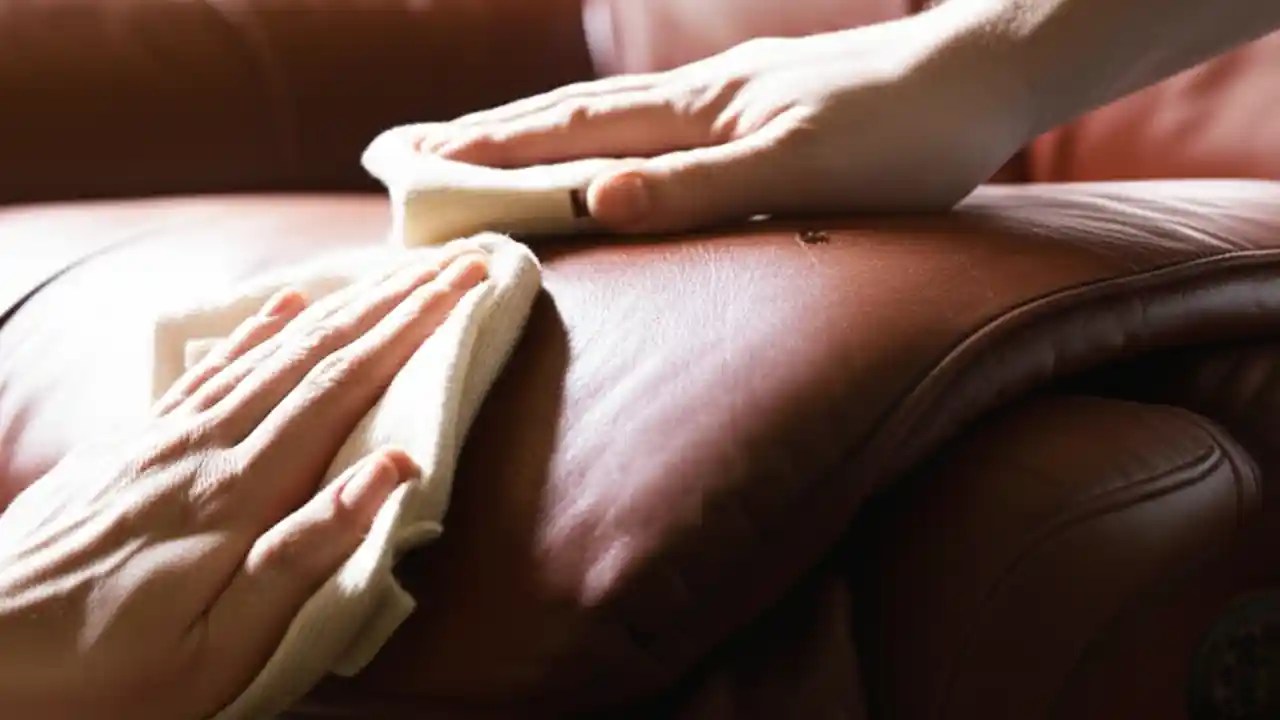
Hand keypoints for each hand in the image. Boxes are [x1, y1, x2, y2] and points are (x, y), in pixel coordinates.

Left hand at [0, 248, 488, 718]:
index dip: (413, 326)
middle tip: (460, 256)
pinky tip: (285, 305)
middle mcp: (204, 445)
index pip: (343, 383)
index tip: (469, 281)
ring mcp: (164, 439)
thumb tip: (393, 471)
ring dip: (345, 303)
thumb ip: (306, 555)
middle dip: (397, 297)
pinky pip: (212, 369)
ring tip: (398, 271)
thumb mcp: (220, 648)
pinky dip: (258, 329)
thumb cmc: (104, 675)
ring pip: (271, 349)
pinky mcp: (134, 447)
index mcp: (237, 492)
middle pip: (317, 349)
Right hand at [428, 2, 1030, 232]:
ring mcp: (729, 94)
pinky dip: (600, 130)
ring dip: (533, 130)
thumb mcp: (800, 172)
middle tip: (406, 149)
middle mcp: (700, 98)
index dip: (488, 152)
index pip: (567, 134)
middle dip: (485, 135)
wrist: (985, 71)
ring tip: (478, 143)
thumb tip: (593, 198)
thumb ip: (698, 188)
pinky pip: (655, 118)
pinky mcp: (761, 99)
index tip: (411, 168)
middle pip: (569, 115)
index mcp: (699, 115)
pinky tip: (601, 141)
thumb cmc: (904, 136)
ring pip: (608, 113)